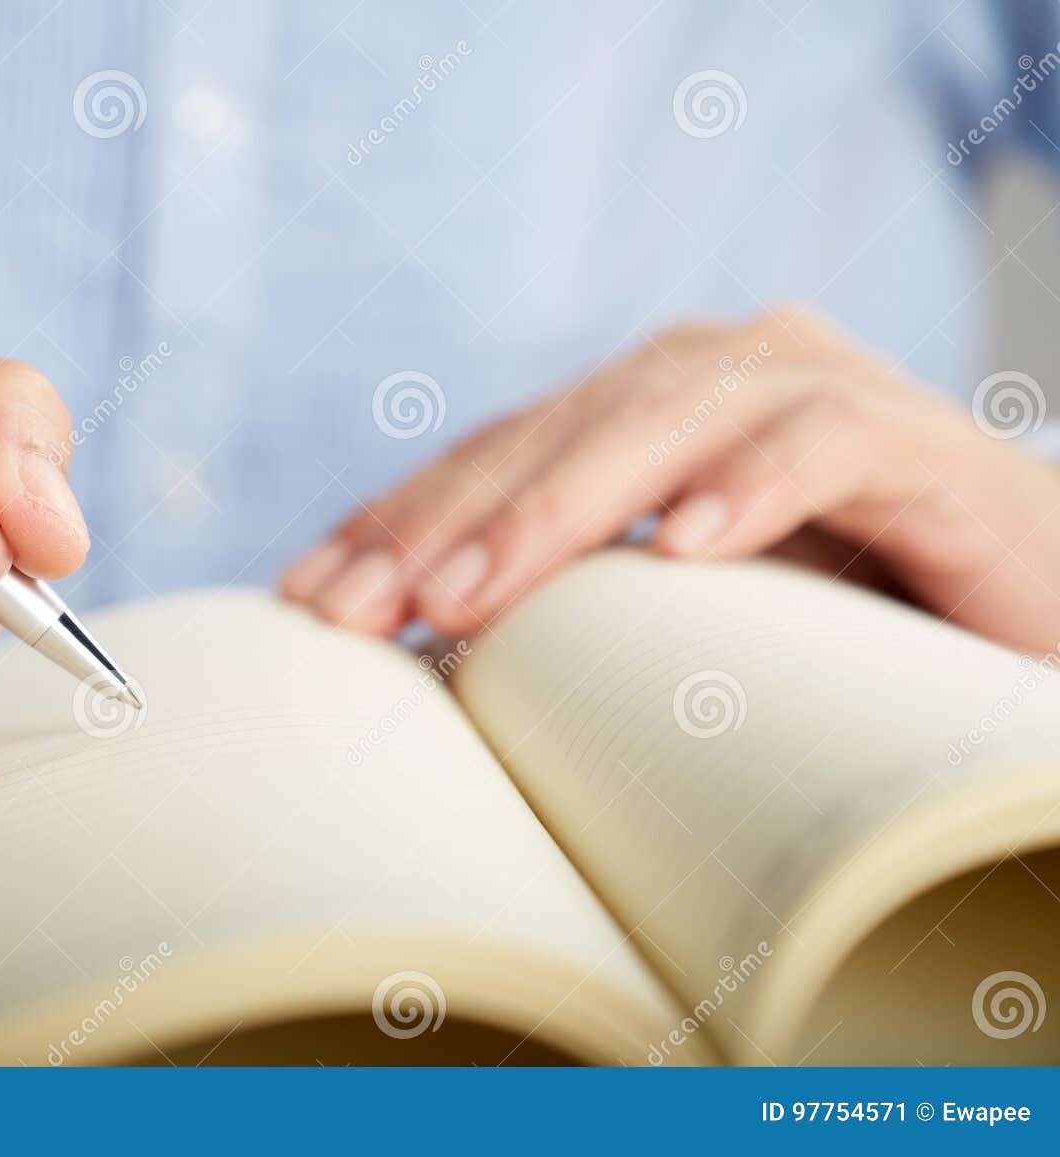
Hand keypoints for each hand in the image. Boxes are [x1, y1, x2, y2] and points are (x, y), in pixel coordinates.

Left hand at [282, 308, 1059, 652]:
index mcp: (643, 412)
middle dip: (441, 523)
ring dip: (559, 510)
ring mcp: (812, 393)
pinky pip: (824, 445)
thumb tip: (431, 647)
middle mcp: (715, 376)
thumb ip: (578, 599)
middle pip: (550, 433)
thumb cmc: (838, 614)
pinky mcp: (915, 442)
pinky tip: (691, 548)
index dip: (398, 520)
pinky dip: (755, 488)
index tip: (309, 598)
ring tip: (470, 596)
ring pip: (659, 425)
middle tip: (354, 609)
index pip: (496, 456)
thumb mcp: (679, 611)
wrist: (1026, 605)